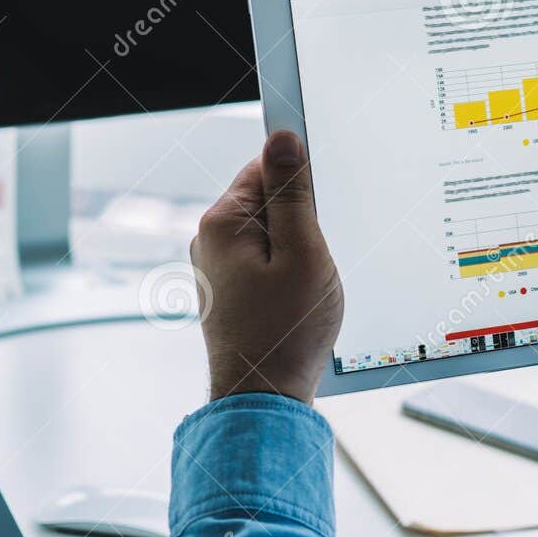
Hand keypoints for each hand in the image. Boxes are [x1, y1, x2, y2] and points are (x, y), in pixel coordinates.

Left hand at [189, 130, 343, 403]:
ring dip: (298, 250)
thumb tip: (283, 138)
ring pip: (270, 235)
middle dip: (303, 220)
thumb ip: (293, 194)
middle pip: (267, 201)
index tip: (327, 204)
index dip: (304, 180)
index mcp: (222, 223)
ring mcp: (217, 268)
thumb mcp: (303, 254)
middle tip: (322, 257)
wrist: (263, 397)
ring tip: (310, 286)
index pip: (266, 167)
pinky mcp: (229, 292)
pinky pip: (265, 262)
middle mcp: (210, 240)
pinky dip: (289, 273)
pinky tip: (300, 300)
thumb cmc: (286, 332)